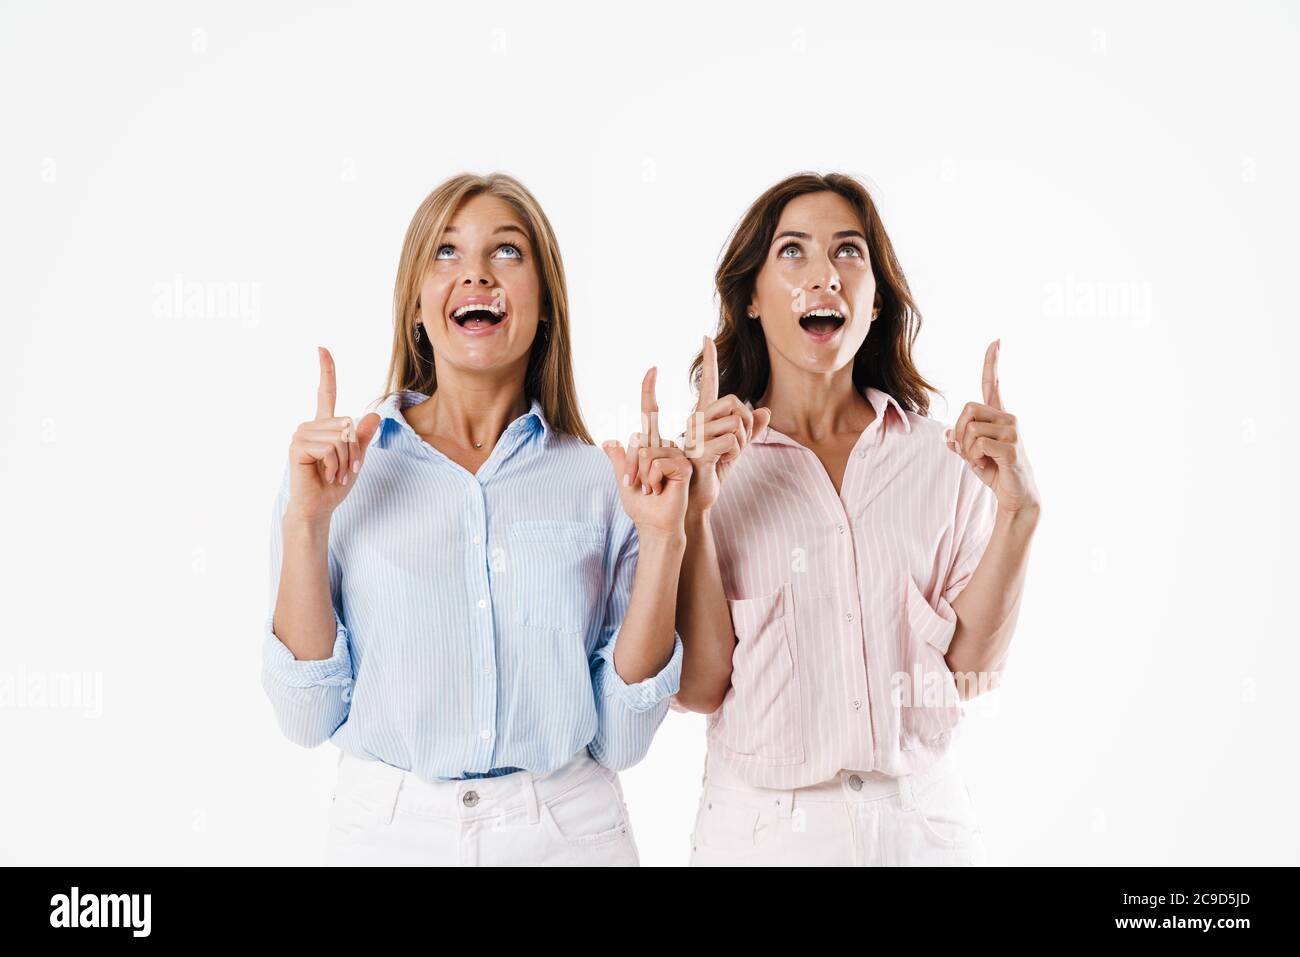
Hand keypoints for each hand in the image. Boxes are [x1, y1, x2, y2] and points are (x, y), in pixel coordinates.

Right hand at [285, 346, 381, 525]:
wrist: (318, 507)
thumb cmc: (335, 484)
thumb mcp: (356, 459)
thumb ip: (363, 437)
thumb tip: (375, 415)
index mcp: (323, 425)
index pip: (325, 393)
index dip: (326, 371)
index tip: (322, 348)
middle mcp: (310, 425)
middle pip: (347, 424)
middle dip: (354, 451)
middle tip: (346, 470)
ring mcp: (301, 434)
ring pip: (341, 436)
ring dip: (346, 460)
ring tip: (335, 474)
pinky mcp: (297, 446)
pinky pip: (331, 447)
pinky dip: (336, 465)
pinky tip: (326, 475)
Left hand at [602, 367, 693, 538]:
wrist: (655, 525)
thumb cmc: (641, 506)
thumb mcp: (623, 480)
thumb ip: (618, 460)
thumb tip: (608, 441)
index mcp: (652, 446)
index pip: (650, 413)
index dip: (649, 391)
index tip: (652, 369)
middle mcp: (666, 446)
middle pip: (639, 438)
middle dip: (629, 467)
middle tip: (636, 486)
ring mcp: (677, 454)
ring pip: (646, 452)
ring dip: (640, 476)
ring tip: (651, 489)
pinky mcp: (684, 464)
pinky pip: (657, 462)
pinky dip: (651, 479)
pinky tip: (660, 490)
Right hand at [681, 335, 770, 512]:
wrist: (695, 499)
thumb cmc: (712, 474)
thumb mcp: (735, 451)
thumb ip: (750, 431)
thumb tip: (767, 411)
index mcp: (703, 417)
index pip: (708, 383)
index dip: (708, 360)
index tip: (706, 337)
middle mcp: (696, 420)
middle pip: (735, 402)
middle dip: (747, 424)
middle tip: (738, 445)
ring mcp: (696, 434)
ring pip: (737, 422)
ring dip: (742, 443)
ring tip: (728, 457)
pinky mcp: (699, 450)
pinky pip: (733, 440)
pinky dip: (736, 453)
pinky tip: (723, 462)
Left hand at [945, 339, 1039, 515]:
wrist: (1015, 496)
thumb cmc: (995, 471)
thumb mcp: (971, 455)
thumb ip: (959, 441)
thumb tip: (947, 434)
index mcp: (998, 416)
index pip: (993, 384)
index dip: (992, 363)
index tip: (996, 341)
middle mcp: (1008, 419)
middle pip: (968, 409)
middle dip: (959, 432)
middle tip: (966, 452)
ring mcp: (1012, 432)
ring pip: (970, 429)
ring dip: (966, 450)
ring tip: (979, 461)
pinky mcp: (1011, 448)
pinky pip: (977, 445)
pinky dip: (973, 459)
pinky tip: (985, 466)